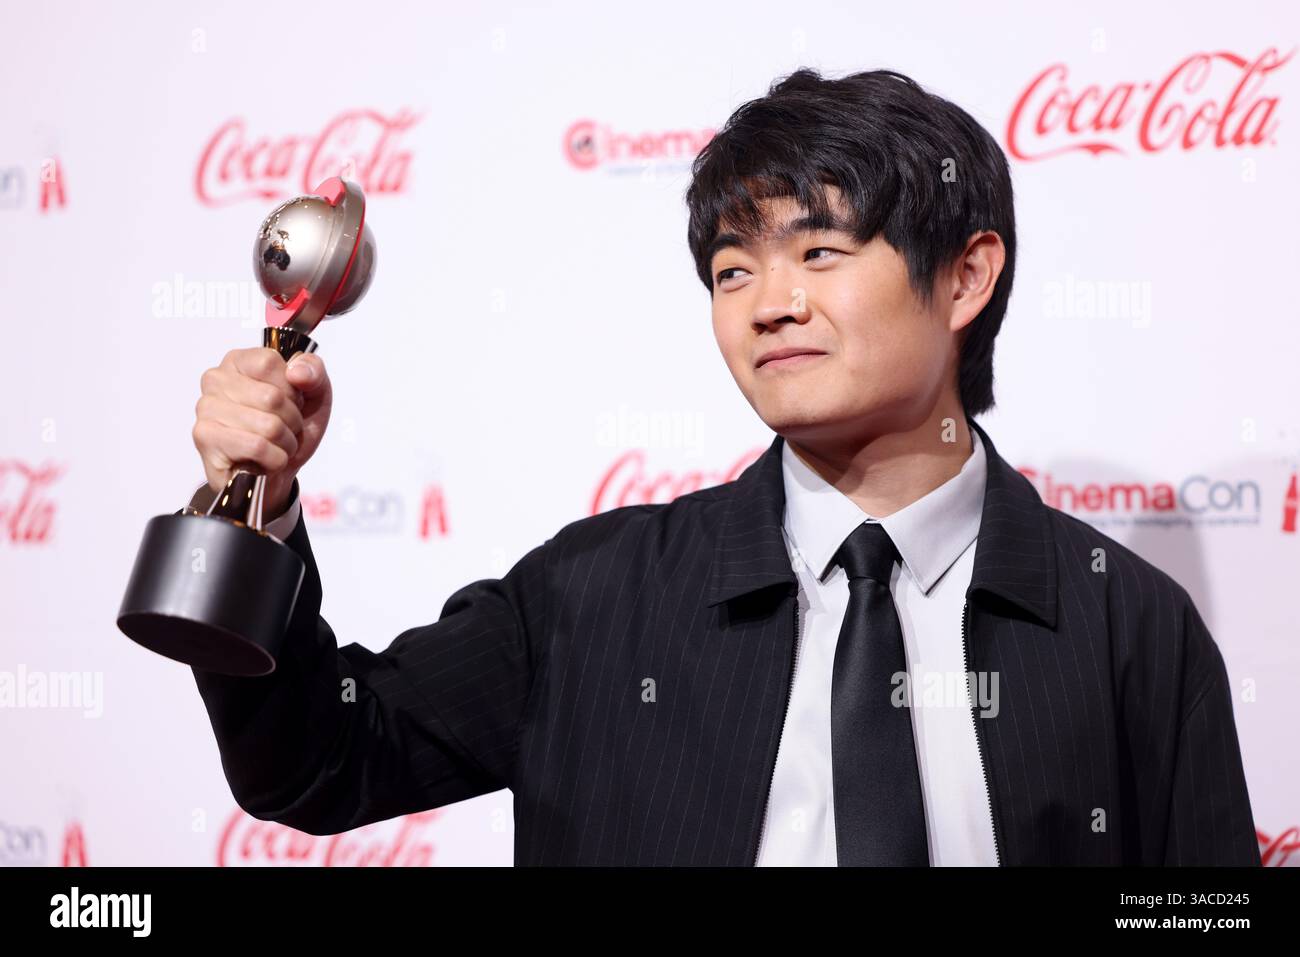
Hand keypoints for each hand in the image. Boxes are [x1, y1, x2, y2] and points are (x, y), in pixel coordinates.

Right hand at [191, 347, 332, 518]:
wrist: (279, 471)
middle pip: (272, 397)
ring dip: (285, 442)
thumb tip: (296, 371)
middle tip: (285, 429)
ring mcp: (206, 409)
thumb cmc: (290, 428)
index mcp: (239, 361)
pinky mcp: (205, 438)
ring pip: (268, 425)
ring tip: (276, 444)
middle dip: (292, 421)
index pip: (269, 363)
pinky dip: (275, 458)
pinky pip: (257, 447)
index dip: (292, 390)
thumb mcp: (315, 394)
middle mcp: (215, 380)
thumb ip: (314, 371)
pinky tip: (265, 459)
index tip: (290, 401)